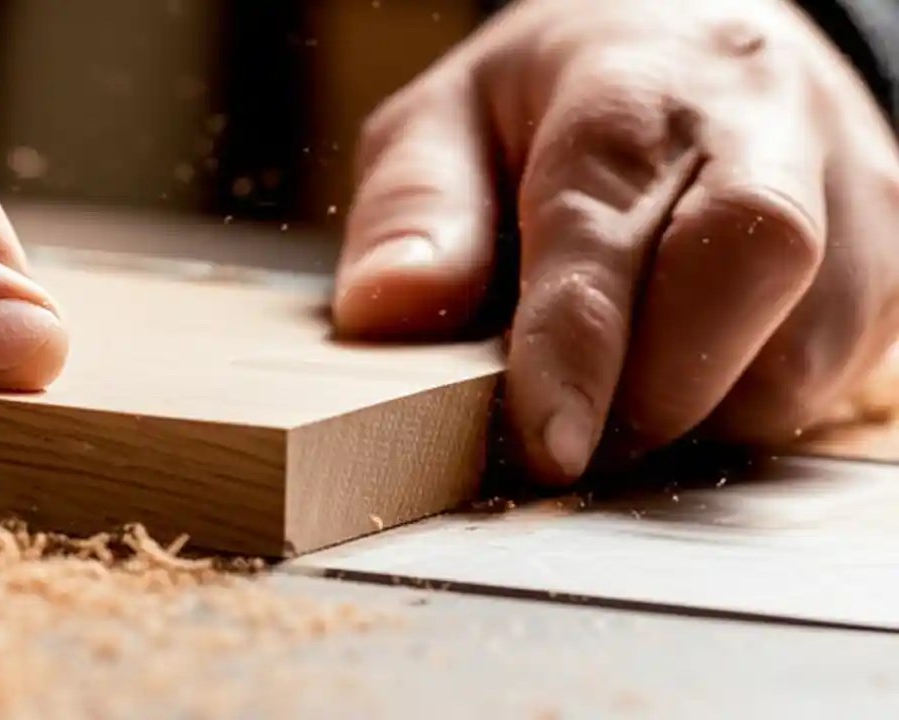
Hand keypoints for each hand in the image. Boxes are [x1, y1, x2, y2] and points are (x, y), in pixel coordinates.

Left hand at [333, 0, 898, 484]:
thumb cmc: (557, 94)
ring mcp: (853, 184)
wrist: (696, 38)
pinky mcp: (894, 253)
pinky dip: (758, 400)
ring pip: (810, 344)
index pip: (613, 219)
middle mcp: (764, 119)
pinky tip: (699, 365)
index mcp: (633, 84)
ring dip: (709, 406)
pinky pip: (843, 369)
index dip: (581, 346)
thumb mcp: (448, 119)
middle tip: (580, 431)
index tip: (551, 445)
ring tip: (634, 377)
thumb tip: (386, 312)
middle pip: (753, 266)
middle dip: (658, 387)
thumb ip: (415, 209)